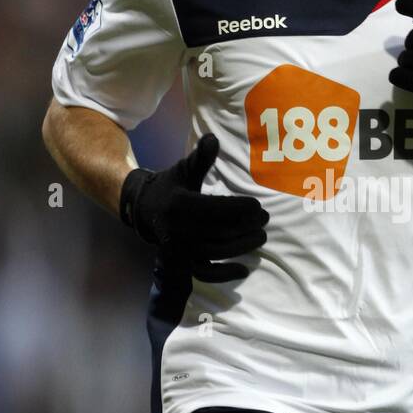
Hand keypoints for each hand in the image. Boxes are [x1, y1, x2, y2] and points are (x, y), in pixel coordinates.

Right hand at [120, 133, 267, 281]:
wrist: (146, 210)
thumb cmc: (172, 186)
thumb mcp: (184, 169)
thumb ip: (200, 157)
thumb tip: (213, 138)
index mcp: (181, 205)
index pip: (218, 209)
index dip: (242, 209)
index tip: (259, 206)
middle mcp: (179, 229)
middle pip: (221, 231)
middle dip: (248, 226)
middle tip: (266, 220)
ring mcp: (180, 249)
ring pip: (217, 252)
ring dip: (243, 247)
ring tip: (261, 237)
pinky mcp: (182, 263)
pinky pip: (205, 274)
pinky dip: (224, 275)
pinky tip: (244, 270)